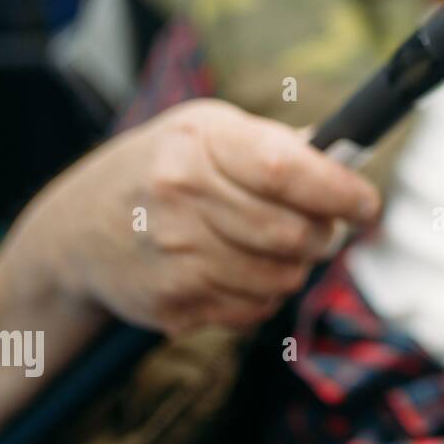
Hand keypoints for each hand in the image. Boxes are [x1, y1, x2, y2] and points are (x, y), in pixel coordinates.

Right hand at [7, 99, 381, 335]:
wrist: (76, 230)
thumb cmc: (166, 169)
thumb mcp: (211, 132)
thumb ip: (278, 144)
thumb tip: (346, 161)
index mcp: (200, 142)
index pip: (287, 170)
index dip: (340, 192)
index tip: (366, 204)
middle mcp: (181, 196)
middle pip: (294, 233)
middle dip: (325, 235)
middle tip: (324, 228)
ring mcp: (173, 254)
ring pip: (282, 278)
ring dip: (296, 268)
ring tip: (276, 248)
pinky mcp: (171, 303)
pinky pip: (254, 311)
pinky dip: (264, 297)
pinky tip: (240, 272)